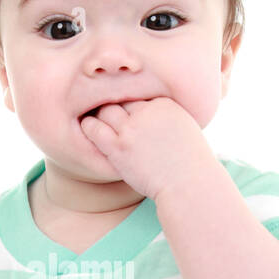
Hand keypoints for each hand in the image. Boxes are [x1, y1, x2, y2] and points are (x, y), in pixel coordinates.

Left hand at [79, 96, 215, 201]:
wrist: (188, 185)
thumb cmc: (190, 164)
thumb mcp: (184, 128)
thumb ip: (166, 118)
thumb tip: (153, 119)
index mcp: (164, 104)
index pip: (138, 93)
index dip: (130, 102)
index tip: (126, 108)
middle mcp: (147, 112)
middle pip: (120, 98)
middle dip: (114, 104)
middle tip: (105, 110)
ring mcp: (131, 129)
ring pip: (105, 111)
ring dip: (100, 114)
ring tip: (95, 118)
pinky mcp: (119, 148)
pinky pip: (95, 130)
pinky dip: (89, 126)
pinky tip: (88, 128)